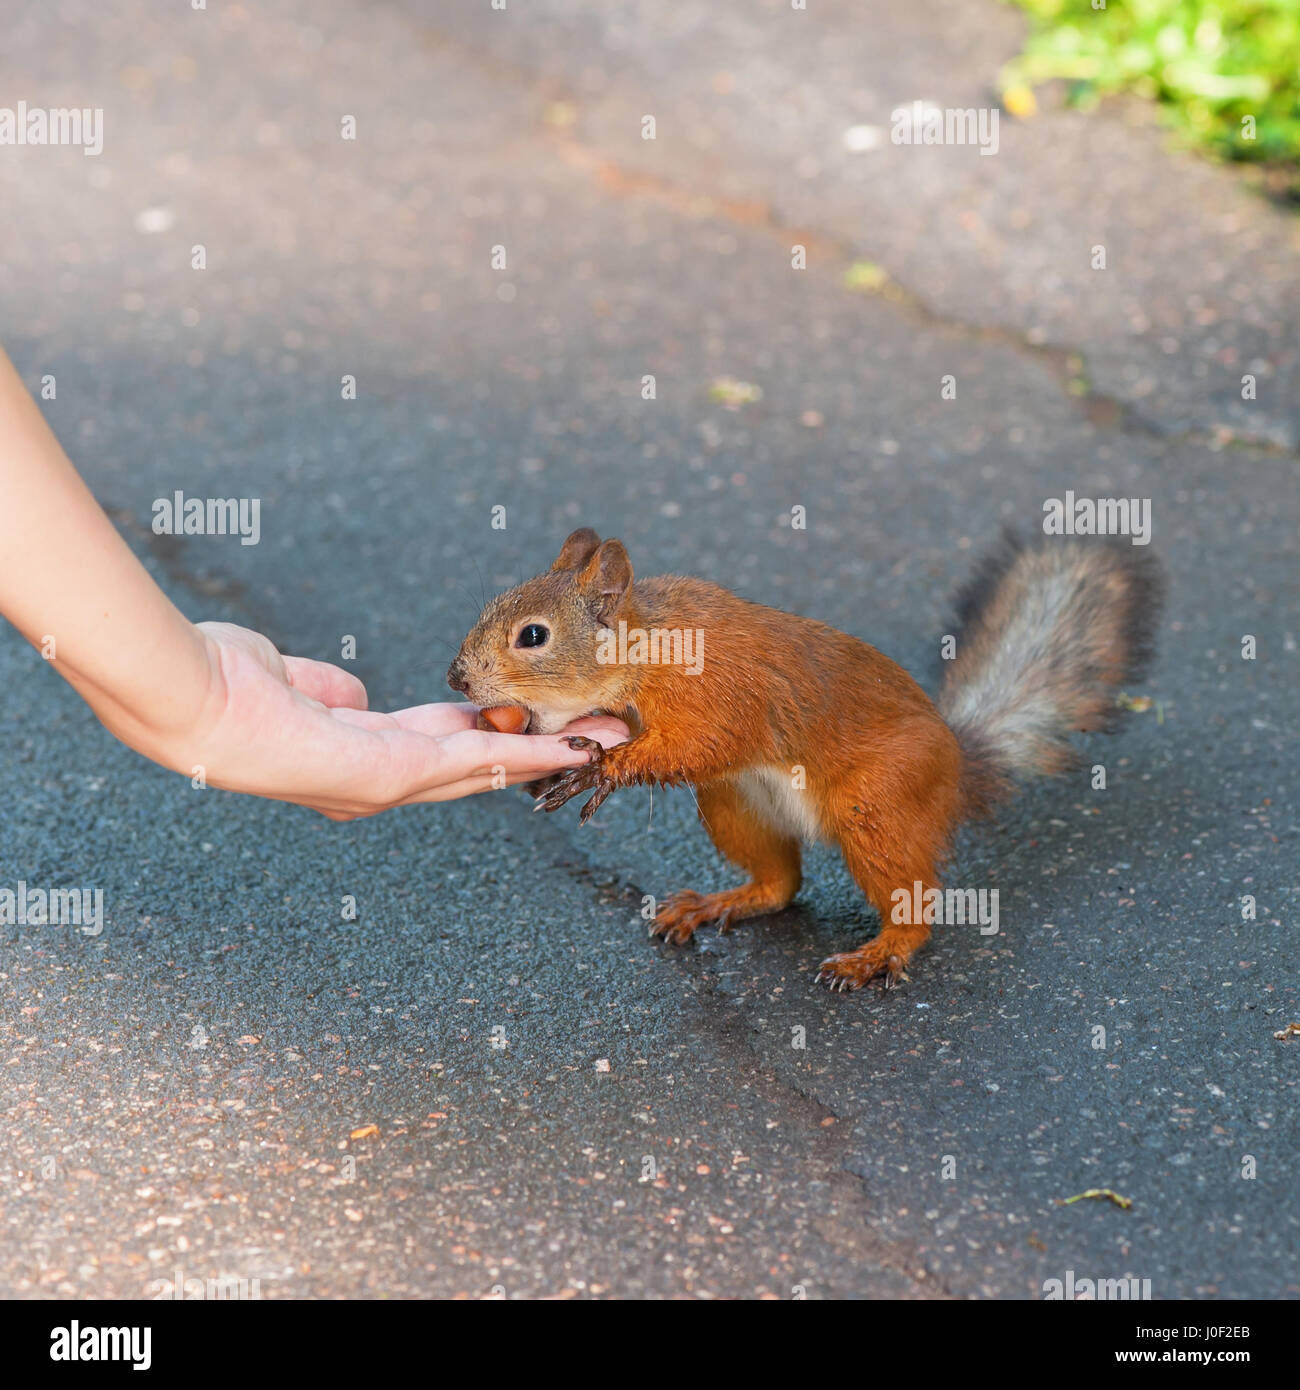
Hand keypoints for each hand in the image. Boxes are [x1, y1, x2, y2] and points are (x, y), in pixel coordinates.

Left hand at [141, 622, 626, 818]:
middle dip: (540, 754)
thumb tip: (351, 690)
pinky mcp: (389, 774)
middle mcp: (377, 782)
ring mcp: (384, 784)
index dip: (494, 735)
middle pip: (478, 768)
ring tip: (603, 741)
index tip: (535, 722)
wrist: (189, 700)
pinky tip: (565, 744)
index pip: (441, 749)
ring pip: (488, 767)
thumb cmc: (224, 686)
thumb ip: (329, 688)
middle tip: (596, 740)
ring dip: (549, 755)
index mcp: (357, 757)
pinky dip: (524, 751)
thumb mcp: (292, 682)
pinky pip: (472, 756)